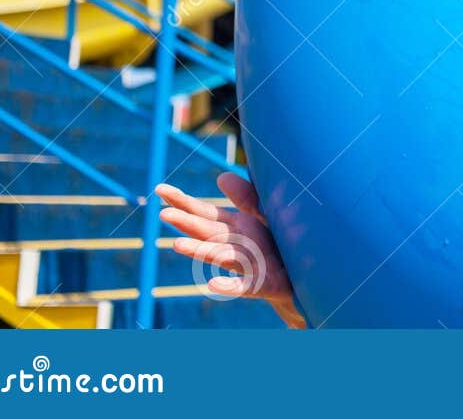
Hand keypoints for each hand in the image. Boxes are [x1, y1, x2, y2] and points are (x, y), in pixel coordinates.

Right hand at [156, 173, 304, 327]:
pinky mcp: (262, 284)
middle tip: (163, 214)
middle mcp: (234, 246)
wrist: (303, 279)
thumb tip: (221, 176)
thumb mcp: (263, 216)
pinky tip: (214, 284)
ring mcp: (246, 265)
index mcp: (233, 228)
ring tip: (177, 245)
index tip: (159, 189)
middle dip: (185, 224)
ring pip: (219, 257)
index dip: (182, 201)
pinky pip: (245, 286)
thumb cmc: (278, 245)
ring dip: (198, 252)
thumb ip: (246, 197)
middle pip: (206, 232)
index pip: (203, 213)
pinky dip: (229, 286)